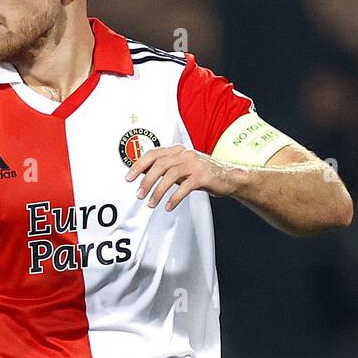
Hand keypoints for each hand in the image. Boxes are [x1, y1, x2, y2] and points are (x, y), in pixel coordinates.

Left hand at [125, 145, 239, 210]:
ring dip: (158, 191)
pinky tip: (168, 206)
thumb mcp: (181, 168)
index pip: (153, 154)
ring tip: (151, 203)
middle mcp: (184, 154)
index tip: (129, 178)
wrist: (229, 177)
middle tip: (139, 195)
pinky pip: (185, 187)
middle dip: (146, 181)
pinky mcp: (203, 176)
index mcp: (177, 151)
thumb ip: (164, 169)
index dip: (139, 165)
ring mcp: (194, 164)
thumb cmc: (202, 173)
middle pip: (160, 165)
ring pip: (170, 175)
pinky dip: (174, 198)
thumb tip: (143, 174)